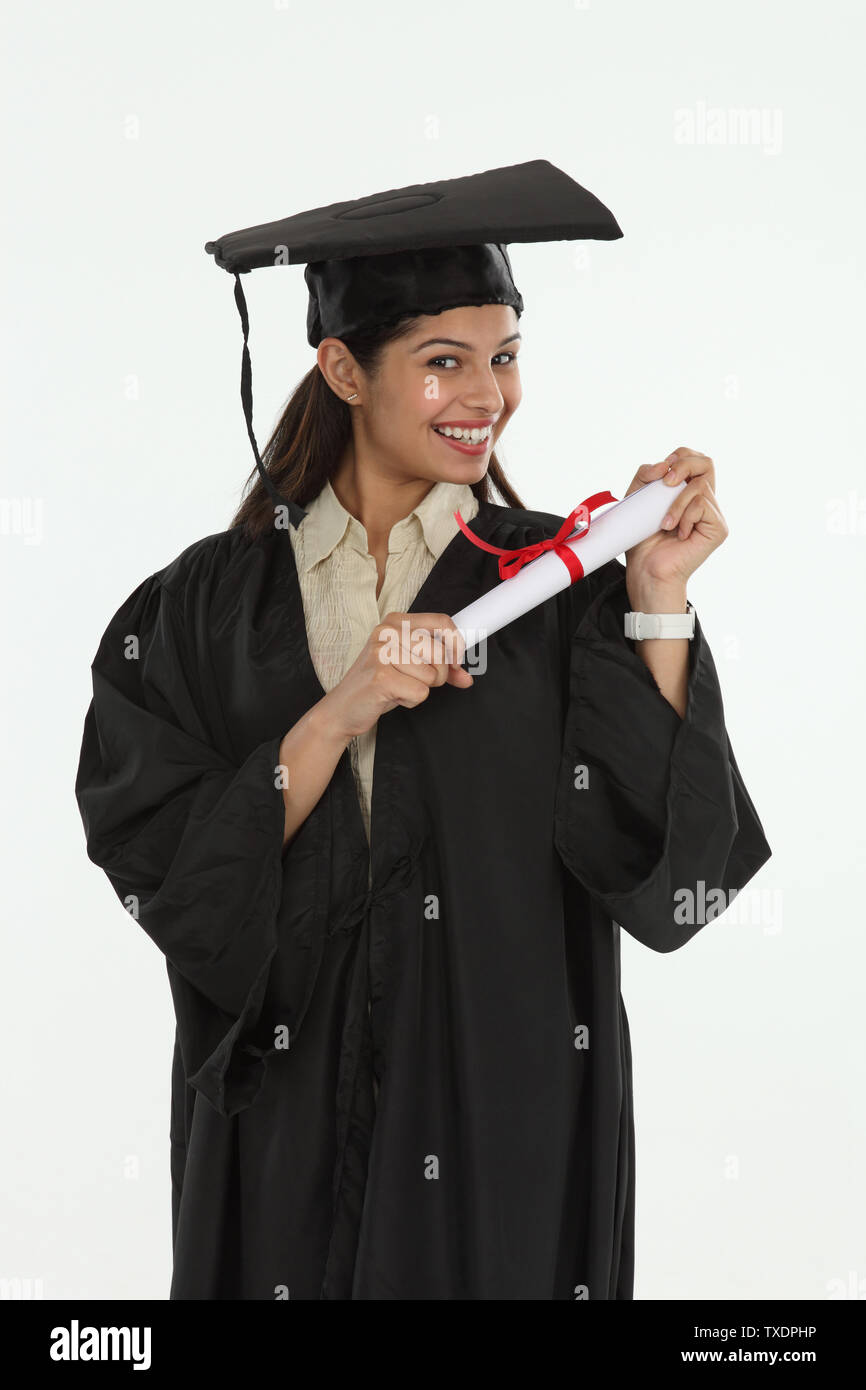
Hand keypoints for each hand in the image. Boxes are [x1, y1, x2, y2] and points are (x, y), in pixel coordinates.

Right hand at [317, 611, 472, 740]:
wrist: (342, 708)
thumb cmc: (377, 684)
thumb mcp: (409, 667)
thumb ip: (439, 668)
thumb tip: (467, 676)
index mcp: (395, 621)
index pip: (442, 622)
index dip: (456, 645)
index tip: (456, 662)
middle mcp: (387, 631)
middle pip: (441, 653)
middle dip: (438, 675)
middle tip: (416, 680)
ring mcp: (382, 652)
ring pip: (433, 675)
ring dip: (421, 689)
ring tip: (398, 687)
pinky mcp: (381, 676)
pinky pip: (421, 693)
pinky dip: (411, 701)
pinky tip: (392, 696)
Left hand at [623, 447, 728, 608]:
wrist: (646, 570)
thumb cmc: (642, 540)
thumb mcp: (637, 500)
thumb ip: (645, 476)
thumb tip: (663, 465)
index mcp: (689, 492)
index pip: (695, 459)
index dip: (681, 456)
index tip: (662, 470)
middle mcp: (705, 501)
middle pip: (707, 463)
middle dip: (683, 465)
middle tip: (666, 482)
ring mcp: (713, 515)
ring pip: (700, 486)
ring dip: (676, 503)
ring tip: (665, 524)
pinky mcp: (718, 528)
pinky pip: (703, 505)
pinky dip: (685, 516)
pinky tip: (678, 534)